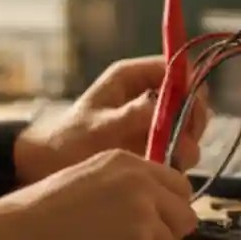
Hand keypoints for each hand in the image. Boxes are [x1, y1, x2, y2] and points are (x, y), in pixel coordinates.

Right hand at [0, 149, 197, 239]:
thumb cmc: (35, 214)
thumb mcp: (85, 177)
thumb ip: (123, 184)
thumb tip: (156, 206)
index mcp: (128, 162)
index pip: (178, 185)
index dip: (166, 209)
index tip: (148, 225)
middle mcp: (142, 184)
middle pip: (185, 215)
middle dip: (165, 234)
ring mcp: (143, 218)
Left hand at [16, 57, 210, 184]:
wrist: (48, 167)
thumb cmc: (68, 141)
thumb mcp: (100, 127)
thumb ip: (133, 115)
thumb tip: (167, 102)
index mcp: (132, 77)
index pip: (177, 69)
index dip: (190, 88)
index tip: (192, 114)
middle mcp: (146, 93)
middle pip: (190, 98)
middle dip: (191, 121)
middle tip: (181, 145)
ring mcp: (151, 119)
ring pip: (188, 124)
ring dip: (186, 143)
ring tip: (169, 161)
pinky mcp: (151, 142)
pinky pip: (178, 145)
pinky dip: (177, 157)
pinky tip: (163, 170)